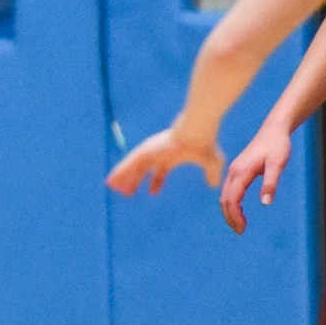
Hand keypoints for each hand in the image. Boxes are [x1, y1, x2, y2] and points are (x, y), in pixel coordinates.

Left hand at [105, 126, 224, 196]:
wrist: (197, 131)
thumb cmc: (204, 143)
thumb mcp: (211, 162)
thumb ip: (212, 174)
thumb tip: (213, 186)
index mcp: (172, 157)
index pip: (161, 171)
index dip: (157, 181)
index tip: (152, 192)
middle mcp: (159, 153)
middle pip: (142, 170)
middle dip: (135, 181)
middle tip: (127, 193)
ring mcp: (151, 151)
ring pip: (133, 167)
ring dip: (124, 177)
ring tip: (113, 188)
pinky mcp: (146, 150)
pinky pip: (129, 164)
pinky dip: (120, 172)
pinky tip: (112, 180)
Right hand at [219, 125, 293, 233]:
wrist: (274, 129)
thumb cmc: (278, 146)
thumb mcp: (278, 164)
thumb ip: (271, 183)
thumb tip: (266, 203)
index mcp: (241, 172)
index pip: (232, 200)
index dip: (235, 216)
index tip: (242, 228)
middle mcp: (233, 172)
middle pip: (225, 200)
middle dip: (230, 217)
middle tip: (240, 231)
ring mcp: (234, 171)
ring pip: (225, 196)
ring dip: (229, 211)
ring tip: (239, 224)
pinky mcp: (237, 170)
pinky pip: (229, 191)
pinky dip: (231, 203)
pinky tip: (240, 210)